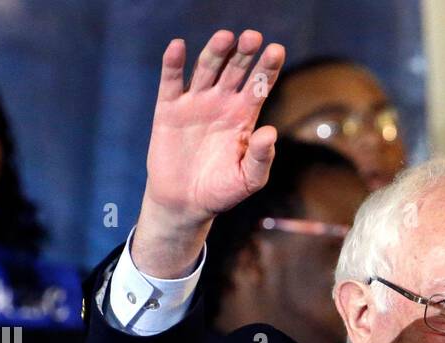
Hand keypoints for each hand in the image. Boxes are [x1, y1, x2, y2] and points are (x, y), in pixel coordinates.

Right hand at [133, 29, 285, 277]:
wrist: (185, 204)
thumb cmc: (221, 192)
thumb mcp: (248, 180)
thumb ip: (261, 158)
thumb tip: (269, 132)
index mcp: (244, 116)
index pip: (259, 85)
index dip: (267, 67)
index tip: (276, 51)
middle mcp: (221, 103)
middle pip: (235, 70)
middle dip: (244, 53)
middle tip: (253, 37)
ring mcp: (195, 103)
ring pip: (206, 69)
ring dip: (215, 52)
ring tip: (226, 38)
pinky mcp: (169, 109)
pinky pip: (171, 81)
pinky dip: (173, 63)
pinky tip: (177, 47)